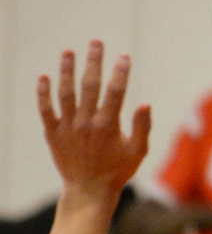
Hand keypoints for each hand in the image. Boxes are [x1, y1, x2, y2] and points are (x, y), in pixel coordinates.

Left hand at [37, 39, 150, 197]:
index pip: (116, 91)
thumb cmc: (117, 171)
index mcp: (108, 125)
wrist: (89, 190)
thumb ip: (143, 127)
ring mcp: (68, 127)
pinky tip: (44, 77)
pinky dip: (43, 93)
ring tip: (68, 52)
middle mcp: (86, 122)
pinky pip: (46, 109)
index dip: (121, 72)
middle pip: (90, 85)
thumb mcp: (138, 152)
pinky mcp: (53, 134)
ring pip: (66, 92)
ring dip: (66, 70)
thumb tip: (146, 103)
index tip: (124, 57)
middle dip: (94, 61)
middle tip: (96, 42)